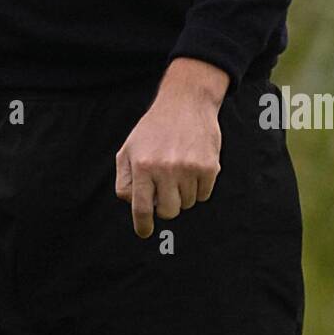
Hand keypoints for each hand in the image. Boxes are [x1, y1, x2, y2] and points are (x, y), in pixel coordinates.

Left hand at [114, 58, 227, 237]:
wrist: (185, 102)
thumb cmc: (154, 128)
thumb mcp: (129, 148)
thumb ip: (125, 179)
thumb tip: (132, 205)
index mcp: (142, 165)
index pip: (142, 208)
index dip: (143, 225)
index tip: (145, 232)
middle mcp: (165, 169)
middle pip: (168, 211)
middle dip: (166, 205)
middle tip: (165, 188)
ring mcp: (188, 169)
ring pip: (187, 204)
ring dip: (183, 193)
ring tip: (178, 168)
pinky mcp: (209, 167)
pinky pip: (203, 195)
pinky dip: (198, 187)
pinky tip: (192, 166)